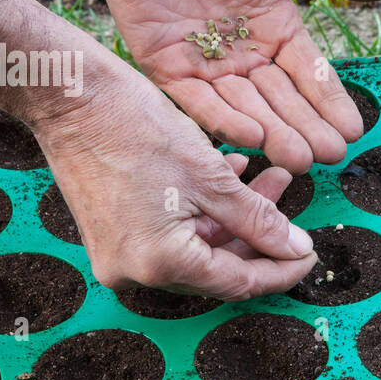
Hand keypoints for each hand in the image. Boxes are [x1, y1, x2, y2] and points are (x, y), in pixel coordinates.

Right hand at [31, 60, 318, 300]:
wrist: (68, 96)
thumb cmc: (136, 128)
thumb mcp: (211, 176)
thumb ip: (258, 220)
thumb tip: (296, 249)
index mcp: (161, 264)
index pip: (239, 283)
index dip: (282, 269)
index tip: (312, 254)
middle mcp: (135, 272)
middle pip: (218, 267)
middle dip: (261, 235)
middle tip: (293, 201)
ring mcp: (120, 255)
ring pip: (199, 246)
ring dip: (237, 215)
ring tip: (271, 174)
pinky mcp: (113, 233)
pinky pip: (173, 232)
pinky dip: (205, 209)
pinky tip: (233, 171)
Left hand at [83, 0, 380, 172]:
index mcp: (276, 28)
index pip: (310, 75)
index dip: (331, 103)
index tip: (352, 131)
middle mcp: (244, 53)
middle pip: (281, 100)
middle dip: (305, 129)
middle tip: (328, 157)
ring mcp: (206, 64)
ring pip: (245, 108)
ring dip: (271, 135)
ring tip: (297, 159)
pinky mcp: (167, 66)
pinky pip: (199, 101)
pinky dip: (224, 120)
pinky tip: (252, 137)